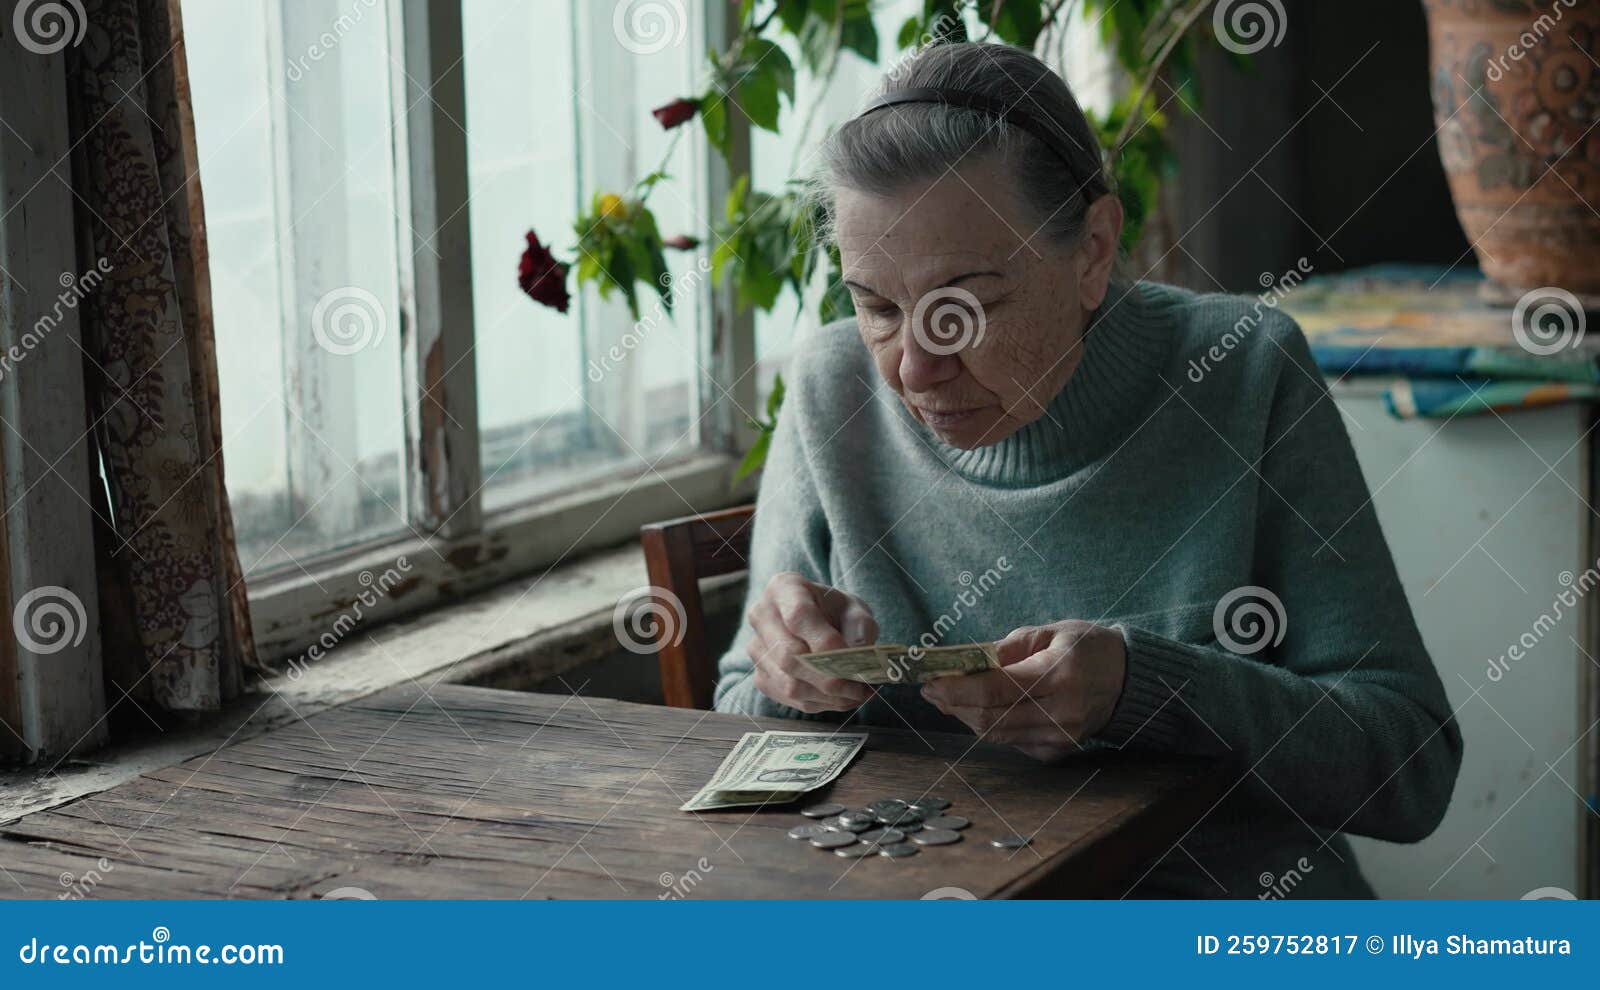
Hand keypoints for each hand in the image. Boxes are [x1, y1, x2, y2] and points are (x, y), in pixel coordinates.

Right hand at [745, 572, 876, 713]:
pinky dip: (820, 703)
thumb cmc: (834, 612)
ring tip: (858, 695)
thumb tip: (859, 649)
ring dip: (828, 696)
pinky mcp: (760, 676)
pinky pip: (790, 699)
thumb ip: (860, 625)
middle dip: (830, 678)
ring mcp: (756, 648)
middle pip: (790, 656)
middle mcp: (761, 616)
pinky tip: (842, 698)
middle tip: (862, 687)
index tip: (854, 660)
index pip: (799, 616)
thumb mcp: (854, 607)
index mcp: (784, 588)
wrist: (816, 622)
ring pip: (789, 684)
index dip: (826, 642)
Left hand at [920, 620, 1125, 761]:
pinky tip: (980, 709)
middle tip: (932, 689)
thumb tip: (962, 665)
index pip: (995, 688)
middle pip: (990, 717)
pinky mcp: (1057, 752)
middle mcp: (1062, 712)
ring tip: (949, 697)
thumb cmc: (1085, 648)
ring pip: (996, 734)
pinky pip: (1011, 742)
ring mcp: (1061, 738)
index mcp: (1059, 674)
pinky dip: (990, 725)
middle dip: (953, 704)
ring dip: (966, 716)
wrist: (1127, 679)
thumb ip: (1004, 650)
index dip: (956, 687)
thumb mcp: (1047, 632)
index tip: (931, 679)